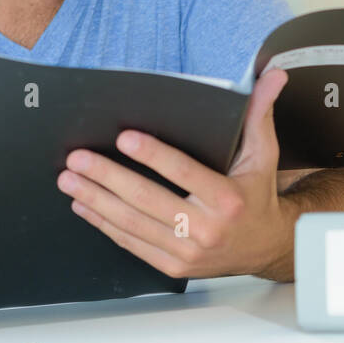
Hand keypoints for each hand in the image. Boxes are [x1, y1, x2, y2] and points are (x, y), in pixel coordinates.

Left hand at [56, 68, 292, 279]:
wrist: (264, 247)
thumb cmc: (257, 195)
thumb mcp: (263, 154)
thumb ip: (260, 113)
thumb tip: (273, 76)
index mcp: (227, 199)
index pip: (183, 172)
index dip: (152, 155)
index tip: (124, 138)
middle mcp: (206, 229)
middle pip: (147, 200)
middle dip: (107, 177)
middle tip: (78, 159)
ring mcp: (188, 252)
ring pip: (132, 224)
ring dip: (96, 201)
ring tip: (70, 181)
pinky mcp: (173, 267)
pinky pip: (132, 244)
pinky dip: (104, 225)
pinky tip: (84, 207)